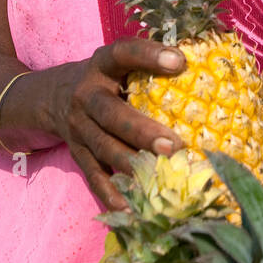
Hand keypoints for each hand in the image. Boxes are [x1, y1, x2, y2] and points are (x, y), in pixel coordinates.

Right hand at [47, 38, 186, 211]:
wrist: (53, 97)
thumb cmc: (108, 77)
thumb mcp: (120, 61)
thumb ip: (151, 61)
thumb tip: (209, 58)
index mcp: (101, 65)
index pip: (123, 54)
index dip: (148, 55)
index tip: (180, 61)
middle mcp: (86, 96)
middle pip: (111, 114)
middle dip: (141, 130)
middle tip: (175, 145)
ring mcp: (79, 128)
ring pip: (104, 148)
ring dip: (133, 164)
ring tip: (162, 176)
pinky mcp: (78, 154)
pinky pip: (94, 176)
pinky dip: (111, 194)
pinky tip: (132, 208)